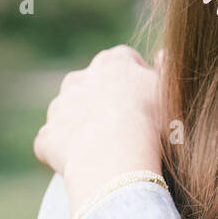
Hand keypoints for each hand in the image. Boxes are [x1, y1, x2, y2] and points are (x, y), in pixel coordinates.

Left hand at [33, 45, 163, 215]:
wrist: (116, 157)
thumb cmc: (152, 122)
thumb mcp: (170, 91)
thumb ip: (167, 68)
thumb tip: (162, 54)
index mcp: (112, 62)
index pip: (124, 60)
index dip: (137, 79)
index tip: (149, 101)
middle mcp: (79, 78)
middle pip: (91, 83)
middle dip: (103, 98)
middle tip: (125, 125)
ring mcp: (59, 107)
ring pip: (69, 111)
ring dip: (81, 123)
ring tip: (103, 147)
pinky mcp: (47, 137)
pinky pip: (53, 142)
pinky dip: (64, 151)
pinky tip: (83, 164)